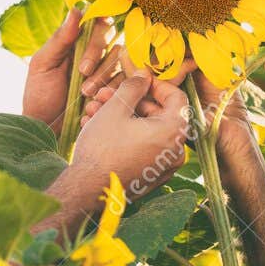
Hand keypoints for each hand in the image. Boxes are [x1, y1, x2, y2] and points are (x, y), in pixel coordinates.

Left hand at [23, 8, 113, 134]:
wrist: (44, 127)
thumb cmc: (39, 93)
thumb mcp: (43, 64)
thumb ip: (60, 38)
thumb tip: (76, 9)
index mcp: (75, 42)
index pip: (95, 24)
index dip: (99, 26)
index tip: (98, 28)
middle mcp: (93, 54)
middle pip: (110, 41)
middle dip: (97, 56)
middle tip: (81, 73)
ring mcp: (104, 73)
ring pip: (118, 63)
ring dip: (103, 76)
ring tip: (85, 93)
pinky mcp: (111, 91)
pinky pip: (123, 84)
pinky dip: (111, 91)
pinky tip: (94, 103)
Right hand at [72, 70, 190, 199]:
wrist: (87, 190)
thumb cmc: (102, 148)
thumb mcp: (116, 108)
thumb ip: (134, 86)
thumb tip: (144, 75)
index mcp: (174, 132)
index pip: (177, 97)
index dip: (155, 84)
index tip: (136, 79)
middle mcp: (175, 151)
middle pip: (158, 114)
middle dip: (130, 101)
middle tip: (105, 94)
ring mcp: (164, 166)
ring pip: (146, 130)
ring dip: (122, 116)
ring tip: (94, 110)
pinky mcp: (151, 176)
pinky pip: (143, 147)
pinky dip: (126, 135)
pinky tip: (99, 127)